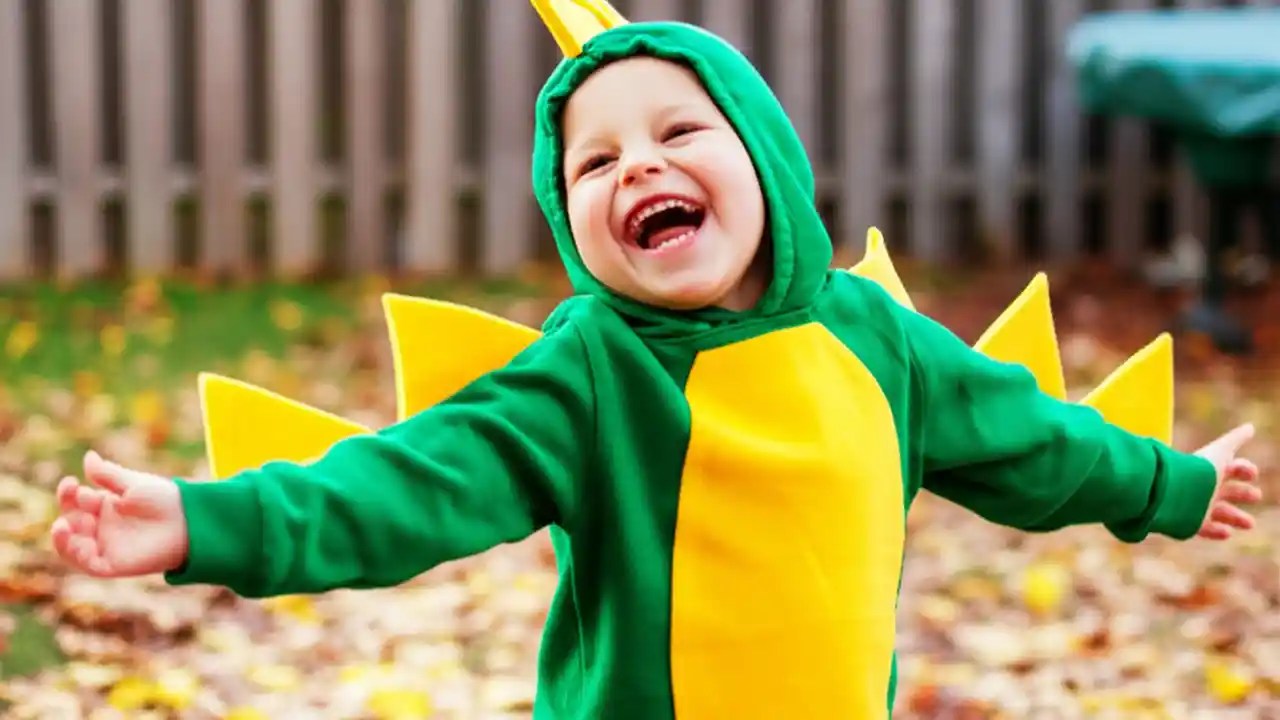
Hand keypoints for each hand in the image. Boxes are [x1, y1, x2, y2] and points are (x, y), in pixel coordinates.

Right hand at [50, 450, 188, 576]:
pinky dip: (78, 555)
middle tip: (79, 501)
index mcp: (106, 505)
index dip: (68, 493)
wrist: (189, 522)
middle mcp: (103, 526)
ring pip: (73, 546)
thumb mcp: (134, 484)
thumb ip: (109, 474)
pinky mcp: (114, 564)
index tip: (70, 482)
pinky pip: (89, 564)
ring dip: (62, 538)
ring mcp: (107, 546)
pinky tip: (80, 542)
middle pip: (72, 522)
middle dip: (68, 512)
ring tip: (62, 526)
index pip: (76, 500)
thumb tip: (88, 457)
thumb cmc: (165, 500)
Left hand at [1194, 423, 1263, 540]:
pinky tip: (1227, 532)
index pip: (1232, 469)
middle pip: (1228, 491)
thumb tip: (1251, 426)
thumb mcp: (1220, 451)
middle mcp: (1204, 488)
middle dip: (1244, 494)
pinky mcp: (1190, 522)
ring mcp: (1198, 505)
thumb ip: (1235, 439)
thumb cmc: (1198, 469)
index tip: (1252, 473)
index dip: (1245, 470)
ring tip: (1250, 523)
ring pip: (1220, 512)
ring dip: (1236, 517)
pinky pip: (1204, 529)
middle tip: (1256, 495)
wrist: (1175, 492)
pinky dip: (1216, 531)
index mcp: (1210, 470)